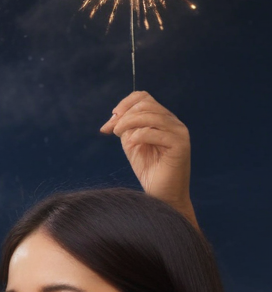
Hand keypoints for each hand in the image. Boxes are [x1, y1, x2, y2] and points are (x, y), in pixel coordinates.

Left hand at [100, 91, 196, 225]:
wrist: (162, 194)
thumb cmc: (148, 169)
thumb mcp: (131, 144)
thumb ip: (124, 128)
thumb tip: (113, 117)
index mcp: (162, 119)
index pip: (144, 97)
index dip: (124, 105)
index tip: (111, 121)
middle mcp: (173, 122)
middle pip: (146, 104)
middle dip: (124, 115)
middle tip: (113, 131)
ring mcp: (179, 133)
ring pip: (152, 115)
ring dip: (129, 123)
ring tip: (118, 135)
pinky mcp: (180, 146)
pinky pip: (157, 132)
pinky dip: (139, 135)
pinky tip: (131, 145)